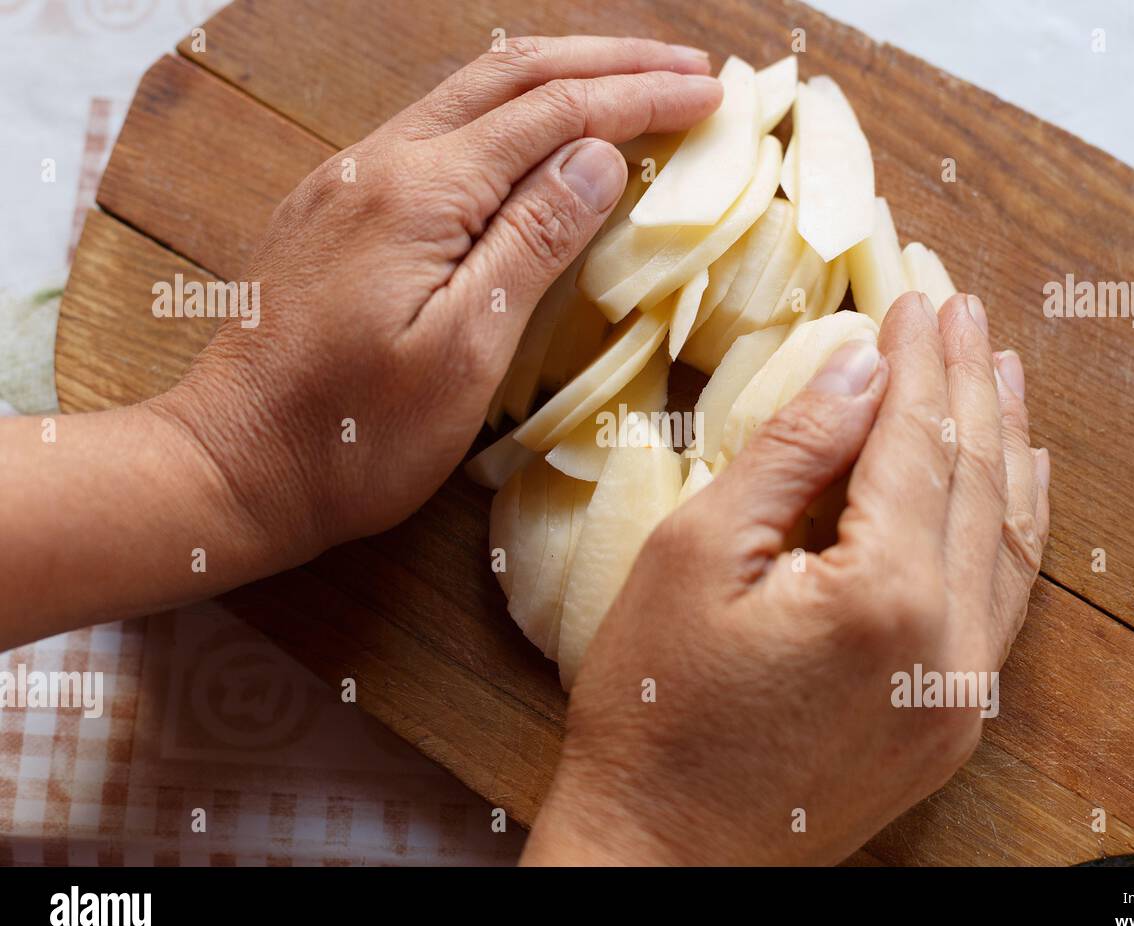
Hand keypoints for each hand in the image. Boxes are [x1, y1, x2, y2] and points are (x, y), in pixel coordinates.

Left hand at [150, 36, 720, 563]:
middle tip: (690, 70)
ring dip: (560, 79)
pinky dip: (509, 117)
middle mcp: (378, 162)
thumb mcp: (462, 351)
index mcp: (417, 192)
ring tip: (633, 82)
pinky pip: (439, 131)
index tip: (711, 98)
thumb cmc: (354, 436)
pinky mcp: (337, 208)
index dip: (640, 99)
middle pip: (512, 76)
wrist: (231, 464)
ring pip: (471, 95)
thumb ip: (531, 243)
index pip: (553, 114)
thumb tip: (600, 157)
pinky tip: (539, 135)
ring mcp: (350, 179)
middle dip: (610, 63)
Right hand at [523, 292, 1050, 865]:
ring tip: (1002, 371)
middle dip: (970, 385)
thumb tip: (858, 370)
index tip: (916, 295)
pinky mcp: (954, 721)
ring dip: (1006, 446)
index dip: (917, 363)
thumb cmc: (655, 706)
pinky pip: (1005, 602)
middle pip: (978, 482)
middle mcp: (951, 646)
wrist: (665, 854)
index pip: (919, 443)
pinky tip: (1014, 483)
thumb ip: (790, 455)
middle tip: (964, 309)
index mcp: (886, 598)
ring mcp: (964, 693)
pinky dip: (1011, 528)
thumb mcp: (695, 558)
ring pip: (1011, 542)